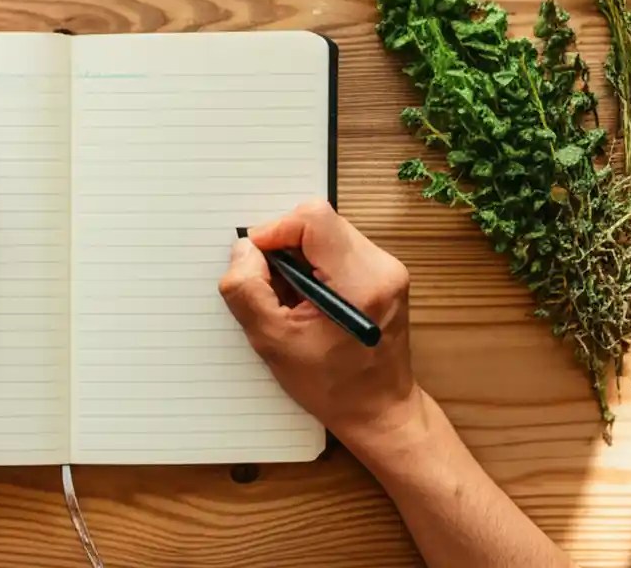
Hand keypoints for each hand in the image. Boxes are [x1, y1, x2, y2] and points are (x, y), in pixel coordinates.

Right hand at [219, 200, 418, 451]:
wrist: (379, 412)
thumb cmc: (332, 387)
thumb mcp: (273, 343)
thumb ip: (248, 290)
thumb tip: (243, 250)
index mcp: (361, 282)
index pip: (313, 219)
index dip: (274, 232)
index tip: (256, 263)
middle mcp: (381, 267)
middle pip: (319, 222)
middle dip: (284, 248)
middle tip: (274, 289)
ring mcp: (387, 269)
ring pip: (326, 233)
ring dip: (298, 258)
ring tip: (292, 300)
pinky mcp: (383, 275)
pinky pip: (337, 249)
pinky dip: (313, 266)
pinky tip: (308, 301)